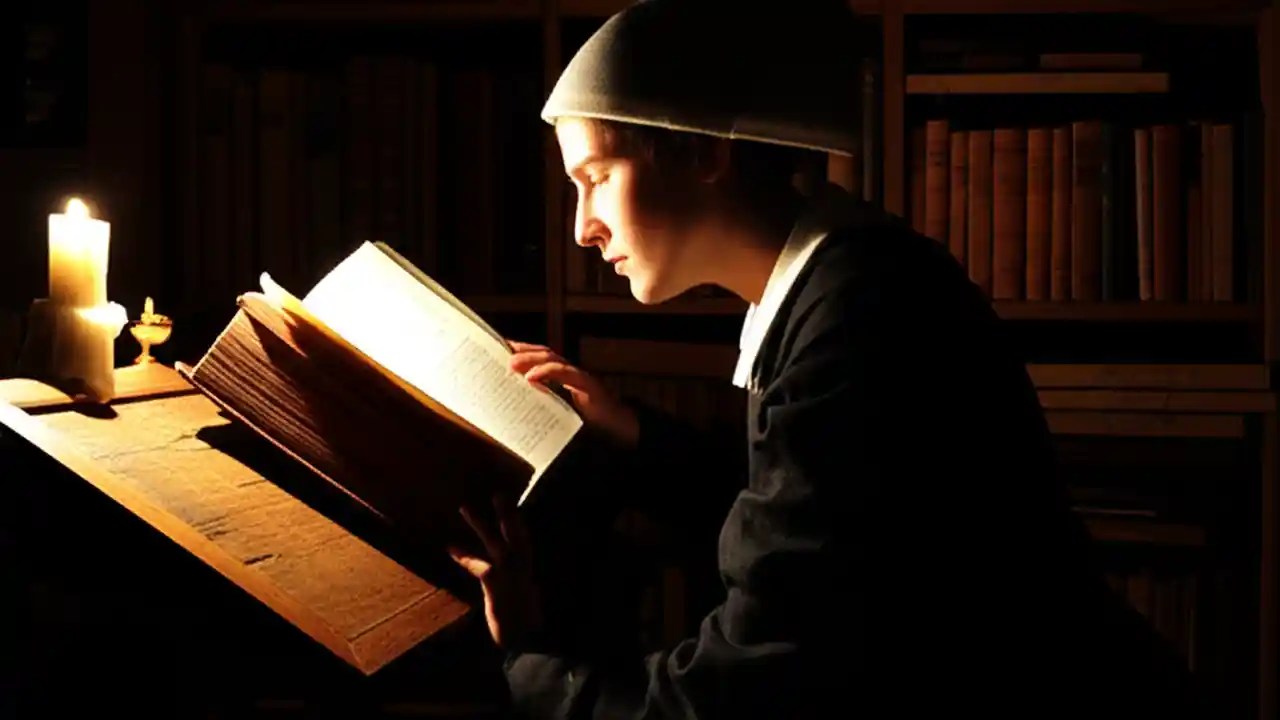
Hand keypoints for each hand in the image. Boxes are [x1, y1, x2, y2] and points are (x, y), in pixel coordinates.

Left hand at [448, 494, 542, 649]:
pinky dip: (466, 557)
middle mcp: (523, 570)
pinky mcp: (499, 587)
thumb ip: (513, 587)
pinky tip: (451, 548)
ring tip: (464, 508)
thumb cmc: (523, 628)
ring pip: (497, 544)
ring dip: (480, 525)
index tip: (512, 507)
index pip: (523, 542)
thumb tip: (506, 578)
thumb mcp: (519, 603)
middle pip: (516, 535)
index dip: (517, 524)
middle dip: (507, 514)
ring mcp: (512, 577)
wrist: (529, 644)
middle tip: (498, 493)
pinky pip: (482, 567)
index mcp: (528, 572)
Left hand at [508, 340, 639, 447]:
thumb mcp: (558, 414)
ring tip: (511, 363)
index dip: (520, 351)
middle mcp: (570, 373)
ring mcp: (579, 377)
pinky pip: (566, 374)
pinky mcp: (587, 385)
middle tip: (499, 351)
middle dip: (521, 350)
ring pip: (552, 359)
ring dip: (530, 359)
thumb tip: (511, 409)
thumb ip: (541, 408)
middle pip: (543, 353)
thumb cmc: (590, 424)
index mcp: (562, 378)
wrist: (620, 430)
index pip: (539, 359)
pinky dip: (547, 372)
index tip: (497, 349)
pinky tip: (532, 377)